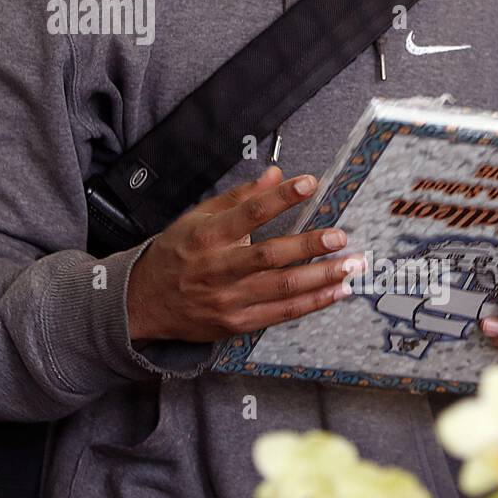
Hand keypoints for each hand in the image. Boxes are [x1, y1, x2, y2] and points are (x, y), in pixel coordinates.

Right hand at [126, 164, 364, 343]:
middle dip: (310, 245)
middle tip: (341, 236)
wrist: (145, 303)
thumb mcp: (197, 217)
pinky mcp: (237, 323)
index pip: (250, 212)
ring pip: (282, 288)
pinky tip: (336, 291)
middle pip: (271, 255)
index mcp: (207, 236)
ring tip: (352, 265)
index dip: (281, 197)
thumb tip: (274, 174)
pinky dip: (313, 302)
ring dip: (322, 277)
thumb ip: (239, 197)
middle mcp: (218, 268)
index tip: (309, 183)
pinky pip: (282, 314)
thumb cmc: (175, 254)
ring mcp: (228, 299)